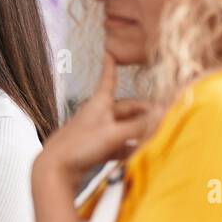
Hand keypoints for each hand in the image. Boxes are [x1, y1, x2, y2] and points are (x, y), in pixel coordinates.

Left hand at [35, 53, 162, 187]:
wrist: (55, 170)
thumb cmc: (80, 146)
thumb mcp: (114, 133)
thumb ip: (140, 126)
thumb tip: (163, 115)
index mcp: (100, 103)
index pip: (109, 79)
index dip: (111, 66)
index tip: (109, 51)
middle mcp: (99, 114)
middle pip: (126, 109)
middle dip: (145, 113)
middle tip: (165, 117)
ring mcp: (97, 132)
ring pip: (124, 128)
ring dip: (140, 132)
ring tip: (158, 136)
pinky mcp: (96, 149)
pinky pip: (118, 145)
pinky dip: (130, 148)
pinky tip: (141, 153)